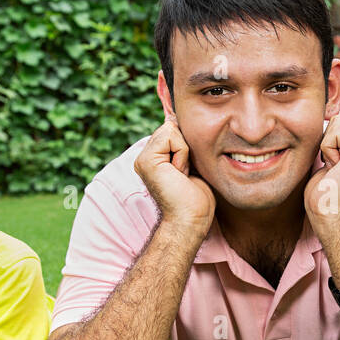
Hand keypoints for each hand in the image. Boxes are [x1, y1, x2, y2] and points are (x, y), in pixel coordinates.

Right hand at [134, 118, 214, 234]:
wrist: (191, 220)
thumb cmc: (197, 198)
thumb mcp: (192, 164)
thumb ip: (184, 145)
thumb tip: (180, 119)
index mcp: (154, 158)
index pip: (173, 129)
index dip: (187, 145)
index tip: (187, 171)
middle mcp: (144, 157)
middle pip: (171, 126)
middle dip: (186, 147)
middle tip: (185, 174)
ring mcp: (142, 158)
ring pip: (171, 129)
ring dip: (185, 151)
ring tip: (182, 174)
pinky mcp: (146, 160)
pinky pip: (171, 136)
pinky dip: (183, 153)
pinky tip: (180, 173)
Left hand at [304, 113, 339, 226]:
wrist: (329, 215)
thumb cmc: (323, 194)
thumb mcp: (327, 159)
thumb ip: (332, 141)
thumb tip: (325, 120)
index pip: (339, 121)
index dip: (326, 140)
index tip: (330, 165)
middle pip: (338, 119)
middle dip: (327, 141)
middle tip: (331, 167)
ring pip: (337, 123)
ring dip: (327, 146)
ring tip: (333, 167)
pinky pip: (336, 133)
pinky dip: (327, 149)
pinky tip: (334, 168)